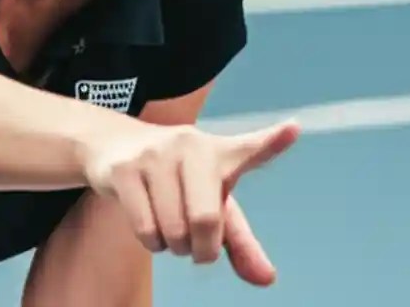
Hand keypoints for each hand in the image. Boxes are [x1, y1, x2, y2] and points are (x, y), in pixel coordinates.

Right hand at [82, 119, 299, 282]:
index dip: (273, 141)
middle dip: (202, 249)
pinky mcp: (125, 169)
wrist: (115, 147)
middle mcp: (191, 146)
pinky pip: (146, 229)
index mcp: (220, 152)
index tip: (294, 129)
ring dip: (174, 247)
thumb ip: (241, 243)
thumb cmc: (178, 181)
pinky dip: (153, 244)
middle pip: (206, 220)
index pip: (251, 149)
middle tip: (196, 245)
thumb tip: (267, 280)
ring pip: (173, 230)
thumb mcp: (212, 205)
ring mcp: (155, 154)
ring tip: (170, 227)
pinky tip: (151, 224)